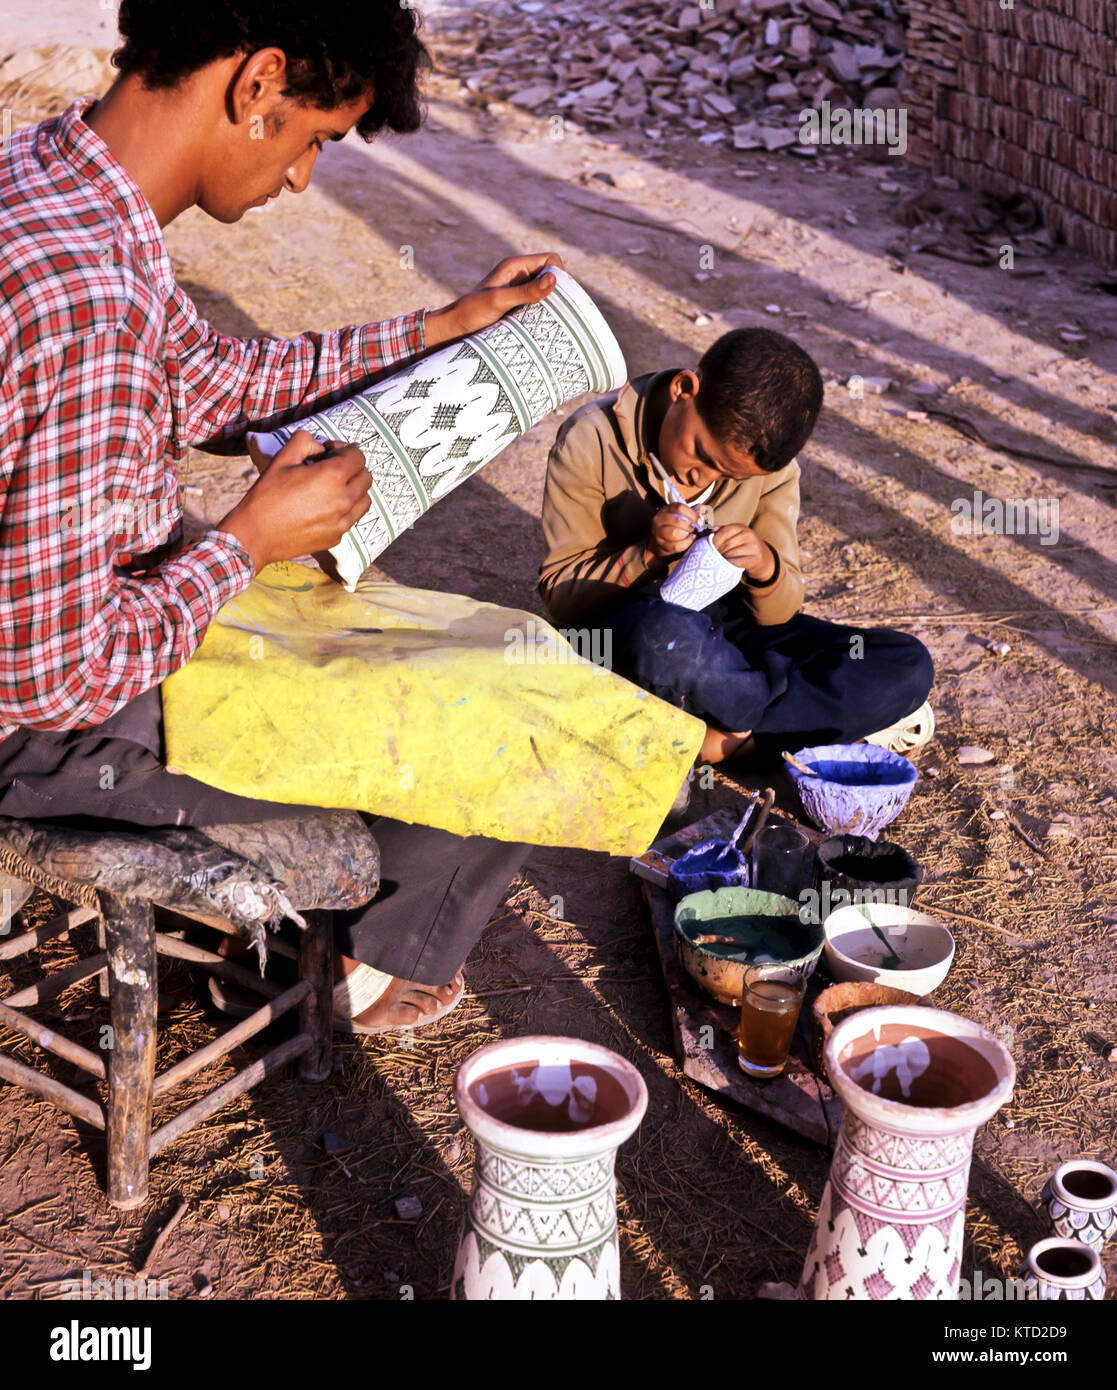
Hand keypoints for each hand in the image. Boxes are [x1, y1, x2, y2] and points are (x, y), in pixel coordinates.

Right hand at [218, 430, 370, 571]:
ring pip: (364, 500)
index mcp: (333, 476)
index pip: (359, 456)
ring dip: (354, 491)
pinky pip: (351, 519)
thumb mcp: (282, 458)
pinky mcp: (337, 537)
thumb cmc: (267, 495)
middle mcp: (344, 499)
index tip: (329, 453)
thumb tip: (320, 446)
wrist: (256, 535)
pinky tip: (323, 509)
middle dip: (353, 469)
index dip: (345, 450)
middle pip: (366, 477)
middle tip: (332, 470)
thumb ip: (305, 441)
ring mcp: (343, 521)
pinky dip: (344, 511)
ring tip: (333, 490)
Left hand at [424, 252, 563, 346]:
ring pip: (545, 294)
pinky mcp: (515, 308)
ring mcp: (517, 292)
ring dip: (551, 306)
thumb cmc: (470, 313)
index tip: (559, 296)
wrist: (451, 331)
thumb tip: (554, 279)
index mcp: (515, 266)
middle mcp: (518, 276)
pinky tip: (543, 328)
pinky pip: (537, 307)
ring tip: (553, 323)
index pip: (551, 260)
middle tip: (560, 313)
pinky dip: (543, 316)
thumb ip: (526, 291)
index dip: (559, 274)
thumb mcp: (499, 301)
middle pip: (551, 277)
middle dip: (558, 292)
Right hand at [646, 503, 700, 563]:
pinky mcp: (659, 542)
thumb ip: (695, 512)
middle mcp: (660, 518)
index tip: (700, 521)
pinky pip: (674, 545)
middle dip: (689, 526)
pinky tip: (689, 540)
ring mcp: (657, 530)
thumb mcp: (685, 516)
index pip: (680, 508)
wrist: (662, 541)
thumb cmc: (676, 526)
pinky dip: (685, 544)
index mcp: (668, 508)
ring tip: (691, 535)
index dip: (692, 514)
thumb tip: (704, 510)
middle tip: (695, 529)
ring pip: (674, 532)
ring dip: (686, 535)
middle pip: (677, 520)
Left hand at [712, 524, 775, 578]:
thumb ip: (723, 531)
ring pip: (730, 554)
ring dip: (721, 559)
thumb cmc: (743, 546)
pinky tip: (725, 566)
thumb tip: (712, 530)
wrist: (762, 559)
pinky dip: (729, 565)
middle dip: (717, 552)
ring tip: (717, 562)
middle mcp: (749, 535)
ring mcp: (753, 547)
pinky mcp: (754, 559)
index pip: (724, 532)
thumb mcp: (735, 536)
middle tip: (711, 558)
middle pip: (726, 544)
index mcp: (741, 527)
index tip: (707, 548)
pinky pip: (736, 563)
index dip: (714, 540)